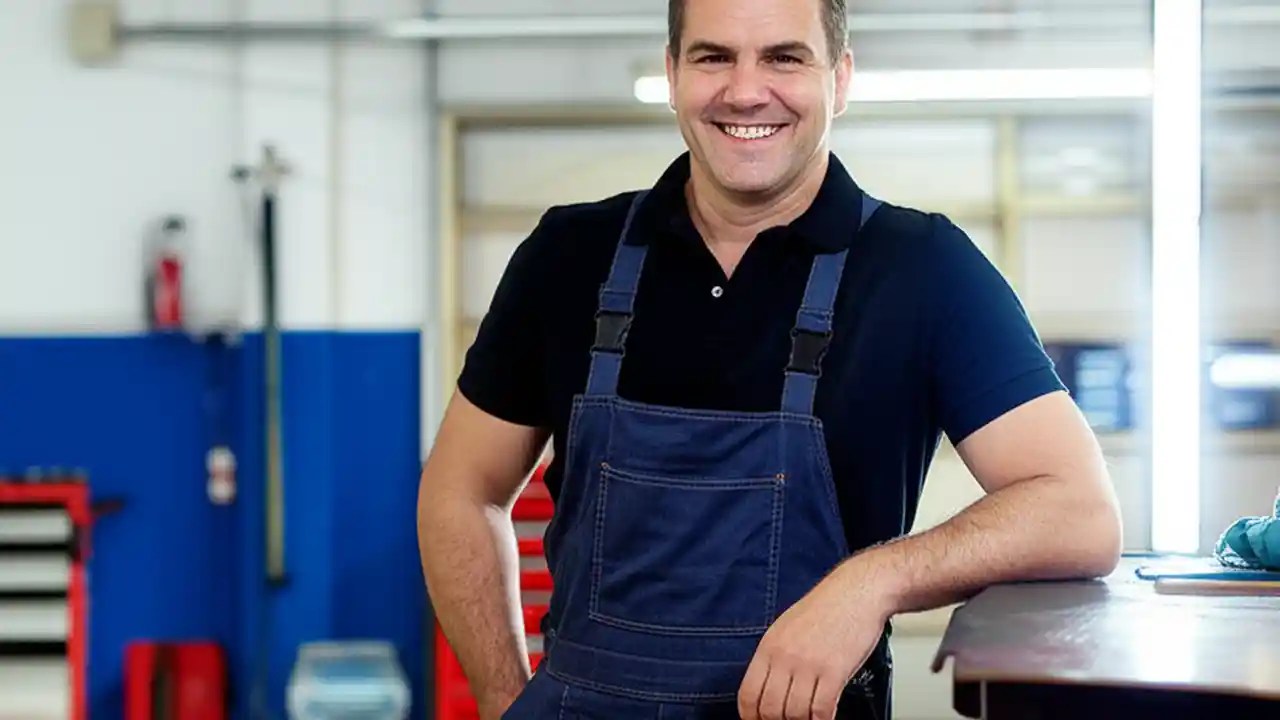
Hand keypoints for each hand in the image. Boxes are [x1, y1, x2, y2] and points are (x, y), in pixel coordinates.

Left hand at [737, 563, 894, 719]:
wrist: (857, 591)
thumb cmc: (827, 608)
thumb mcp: (786, 628)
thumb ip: (775, 658)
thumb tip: (768, 688)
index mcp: (768, 647)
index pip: (748, 695)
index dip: (751, 717)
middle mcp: (784, 657)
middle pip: (769, 709)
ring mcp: (808, 664)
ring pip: (795, 714)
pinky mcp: (834, 671)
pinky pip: (821, 710)